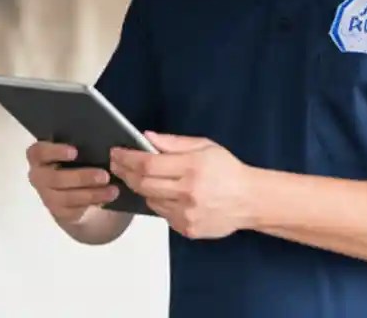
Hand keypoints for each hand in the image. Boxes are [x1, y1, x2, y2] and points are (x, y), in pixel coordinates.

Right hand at [26, 141, 118, 225]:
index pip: (39, 152)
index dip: (55, 152)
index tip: (75, 151)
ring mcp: (46, 196)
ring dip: (92, 194)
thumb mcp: (76, 150)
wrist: (74, 186)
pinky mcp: (58, 211)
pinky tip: (106, 198)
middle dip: (82, 177)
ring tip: (112, 190)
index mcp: (39, 157)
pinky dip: (92, 204)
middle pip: (56, 178)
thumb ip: (81, 145)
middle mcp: (38, 176)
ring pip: (67, 197)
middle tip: (104, 175)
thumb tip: (107, 146)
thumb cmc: (75, 160)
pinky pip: (74, 210)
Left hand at [110, 131, 254, 239]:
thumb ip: (173, 143)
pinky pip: (162, 214)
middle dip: (124, 172)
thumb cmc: (228, 171)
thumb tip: (146, 137)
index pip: (148, 163)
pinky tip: (164, 193)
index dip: (127, 158)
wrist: (250, 200)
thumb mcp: (205, 146)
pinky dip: (158, 202)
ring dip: (141, 188)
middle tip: (116, 164)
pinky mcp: (186, 228)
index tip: (116, 152)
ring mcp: (186, 213)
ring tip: (139, 177)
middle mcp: (187, 192)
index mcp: (191, 168)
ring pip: (149, 200)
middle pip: (142, 183)